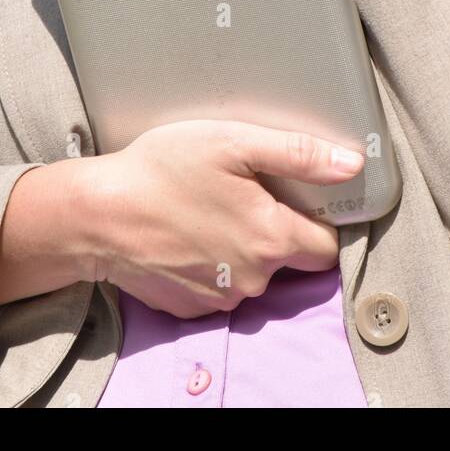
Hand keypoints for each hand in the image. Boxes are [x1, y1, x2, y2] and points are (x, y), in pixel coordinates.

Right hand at [82, 119, 364, 318]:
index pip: (327, 246)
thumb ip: (298, 153)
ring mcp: (220, 300)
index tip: (297, 198)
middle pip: (288, 261)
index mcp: (272, 238)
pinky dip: (210, 266)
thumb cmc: (164, 169)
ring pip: (252, 275)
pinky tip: (186, 235)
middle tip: (243, 195)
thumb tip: (352, 164)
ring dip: (241, 249)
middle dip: (276, 232)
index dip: (318, 220)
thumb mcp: (233, 142)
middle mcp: (253, 279)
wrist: (97, 215)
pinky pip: (218, 289)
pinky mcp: (190, 308)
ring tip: (208, 211)